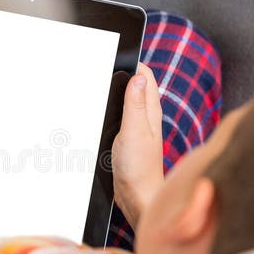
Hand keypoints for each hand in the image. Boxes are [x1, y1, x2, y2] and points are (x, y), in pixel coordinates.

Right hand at [111, 62, 163, 230]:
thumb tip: (138, 77)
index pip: (146, 77)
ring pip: (128, 102)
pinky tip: (102, 112)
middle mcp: (147, 118)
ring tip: (102, 80)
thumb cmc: (140, 170)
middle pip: (137, 87)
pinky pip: (121, 118)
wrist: (138, 199)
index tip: (117, 54)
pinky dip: (112, 110)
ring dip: (117, 91)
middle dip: (124, 73)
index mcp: (151, 112)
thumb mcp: (134, 132)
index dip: (134, 63)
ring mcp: (138, 130)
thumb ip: (135, 105)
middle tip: (106, 63)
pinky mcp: (128, 142)